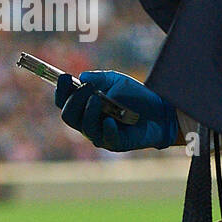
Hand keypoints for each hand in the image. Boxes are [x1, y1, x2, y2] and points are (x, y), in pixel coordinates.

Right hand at [55, 70, 178, 150]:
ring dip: (89, 111)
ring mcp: (100, 134)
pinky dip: (106, 128)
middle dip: (74, 100)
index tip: (64, 77)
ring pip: (83, 126)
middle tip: (86, 88)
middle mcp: (88, 122)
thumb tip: (81, 77)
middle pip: (68, 116)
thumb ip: (99, 78)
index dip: (61, 90)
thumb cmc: (136, 96)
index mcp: (85, 107)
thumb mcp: (117, 81)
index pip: (64, 102)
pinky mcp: (115, 143)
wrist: (161, 111)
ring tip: (98, 98)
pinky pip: (104, 138)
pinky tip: (110, 119)